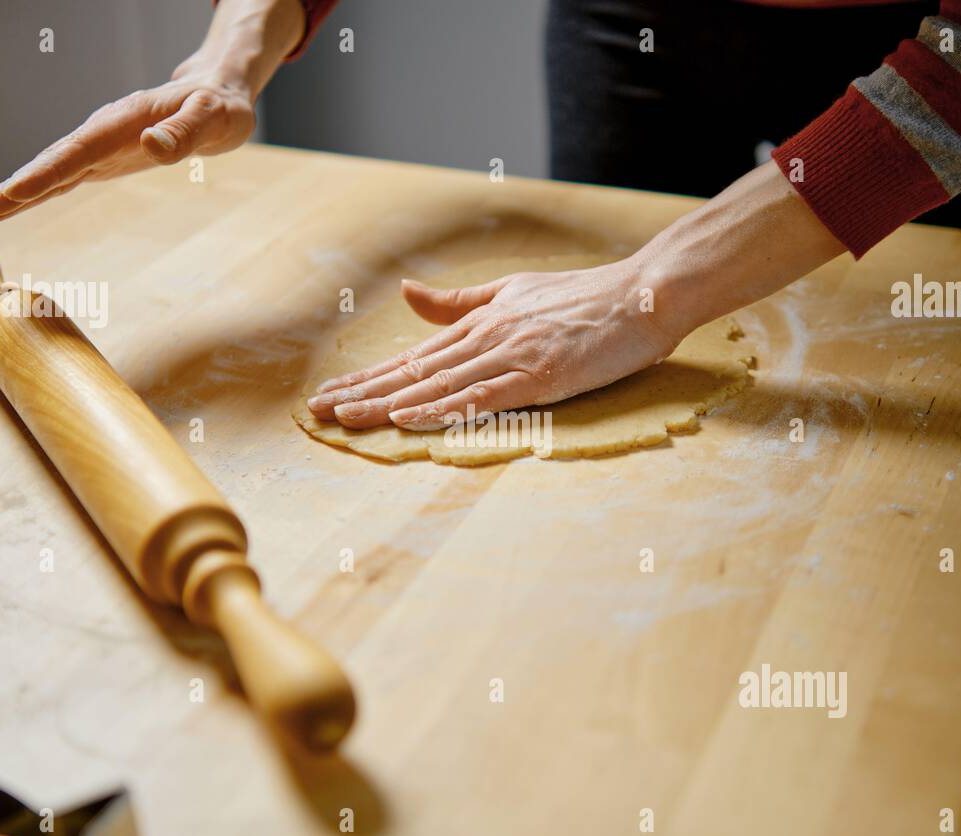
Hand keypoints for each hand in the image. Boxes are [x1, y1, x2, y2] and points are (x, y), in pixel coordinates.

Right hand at [0, 65, 254, 221]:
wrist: (217, 96)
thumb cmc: (218, 107)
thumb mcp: (212, 118)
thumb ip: (183, 132)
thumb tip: (150, 146)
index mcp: (125, 121)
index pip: (79, 151)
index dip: (45, 174)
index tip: (14, 193)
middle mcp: (106, 131)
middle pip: (56, 160)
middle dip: (20, 186)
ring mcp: (105, 145)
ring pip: (58, 168)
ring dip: (24, 190)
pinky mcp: (110, 158)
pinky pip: (72, 175)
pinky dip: (46, 189)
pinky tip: (23, 203)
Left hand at [306, 256, 687, 429]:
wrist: (643, 293)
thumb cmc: (586, 297)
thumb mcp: (514, 292)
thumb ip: (461, 302)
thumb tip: (410, 295)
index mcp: (481, 323)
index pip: (413, 356)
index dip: (369, 376)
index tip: (331, 393)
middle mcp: (487, 338)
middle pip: (413, 371)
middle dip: (363, 391)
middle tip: (317, 411)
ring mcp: (512, 356)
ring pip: (438, 384)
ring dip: (388, 402)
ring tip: (347, 418)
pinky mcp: (540, 375)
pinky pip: (482, 395)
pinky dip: (443, 406)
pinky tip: (410, 416)